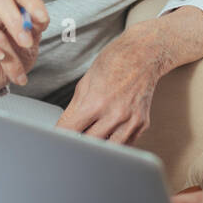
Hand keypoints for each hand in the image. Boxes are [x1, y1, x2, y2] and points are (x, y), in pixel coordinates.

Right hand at [0, 0, 49, 97]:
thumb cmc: (11, 56)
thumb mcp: (30, 44)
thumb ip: (35, 29)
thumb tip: (40, 19)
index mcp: (10, 3)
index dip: (32, 1)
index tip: (42, 20)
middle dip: (15, 20)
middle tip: (26, 43)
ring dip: (6, 47)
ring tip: (15, 67)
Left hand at [55, 26, 162, 143]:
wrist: (144, 54)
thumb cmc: (114, 62)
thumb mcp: (85, 82)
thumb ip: (74, 109)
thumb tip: (64, 128)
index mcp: (97, 102)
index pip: (71, 131)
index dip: (61, 136)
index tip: (58, 139)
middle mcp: (116, 114)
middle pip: (89, 144)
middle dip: (79, 141)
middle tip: (75, 137)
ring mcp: (131, 121)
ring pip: (108, 149)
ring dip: (98, 144)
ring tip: (93, 133)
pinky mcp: (142, 124)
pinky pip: (124, 144)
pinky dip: (114, 141)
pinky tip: (110, 129)